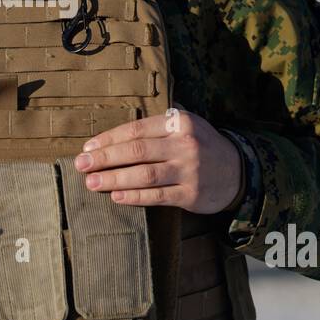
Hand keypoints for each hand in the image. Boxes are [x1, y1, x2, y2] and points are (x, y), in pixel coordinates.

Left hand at [73, 107, 242, 213]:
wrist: (239, 171)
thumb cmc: (202, 145)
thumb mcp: (187, 124)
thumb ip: (157, 123)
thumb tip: (115, 130)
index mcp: (180, 122)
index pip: (137, 130)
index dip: (109, 139)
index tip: (88, 148)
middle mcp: (185, 144)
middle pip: (137, 151)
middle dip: (105, 158)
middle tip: (81, 165)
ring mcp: (189, 170)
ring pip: (144, 174)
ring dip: (114, 179)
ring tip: (92, 182)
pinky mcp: (191, 194)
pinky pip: (157, 196)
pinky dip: (134, 197)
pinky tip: (116, 197)